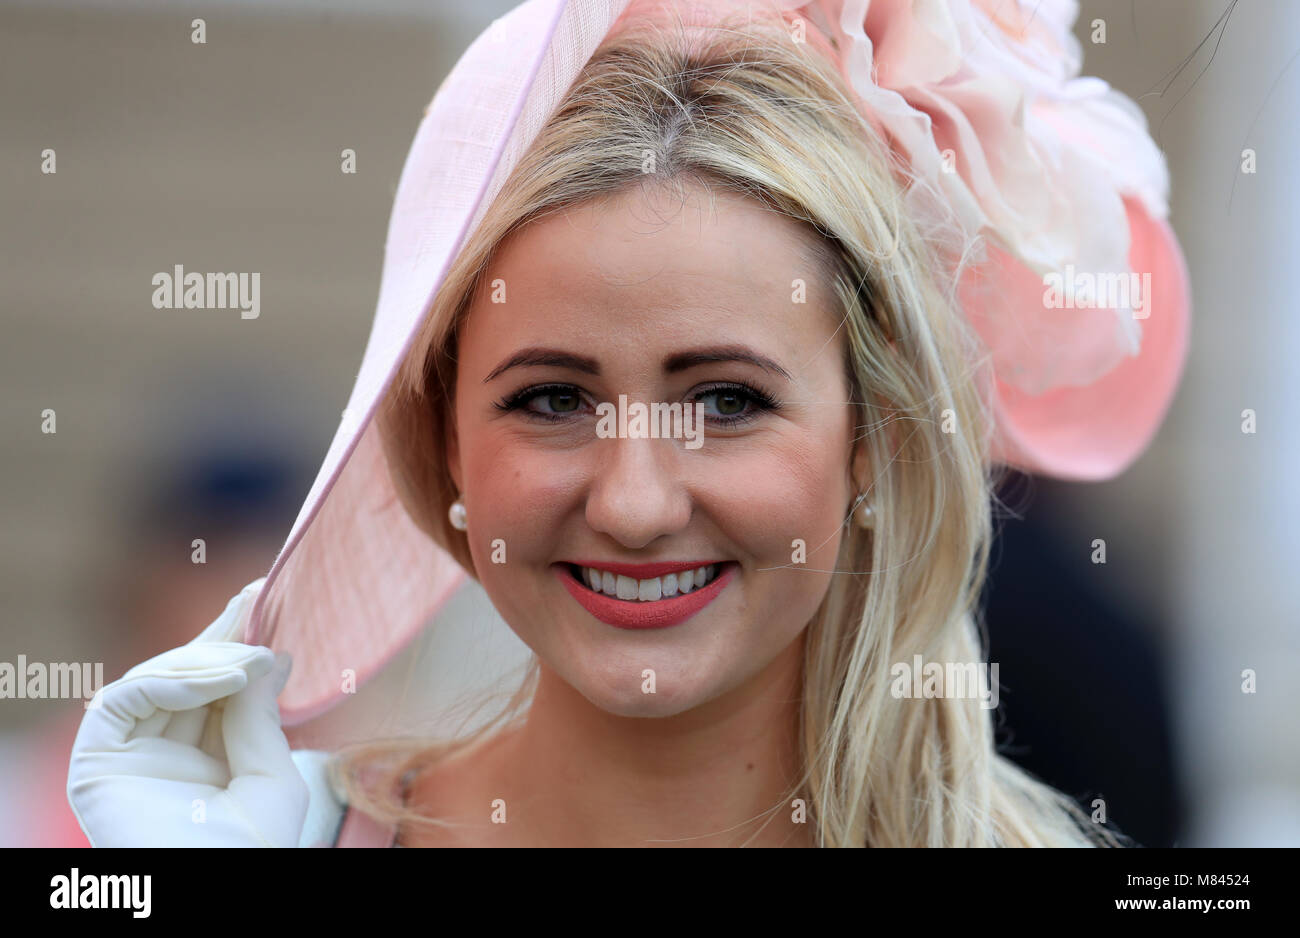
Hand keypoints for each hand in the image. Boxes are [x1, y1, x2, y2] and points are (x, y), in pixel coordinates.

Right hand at [66, 578, 307, 846]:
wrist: (213, 887)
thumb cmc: (249, 849)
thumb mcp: (271, 775)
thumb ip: (262, 717)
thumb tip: (273, 656)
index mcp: (205, 758)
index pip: (218, 689)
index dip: (239, 645)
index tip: (268, 600)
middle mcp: (163, 752)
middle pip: (185, 677)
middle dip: (221, 635)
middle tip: (255, 599)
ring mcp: (129, 754)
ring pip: (157, 679)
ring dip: (207, 660)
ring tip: (254, 659)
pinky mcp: (97, 760)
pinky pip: (127, 698)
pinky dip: (173, 679)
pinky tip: (222, 679)